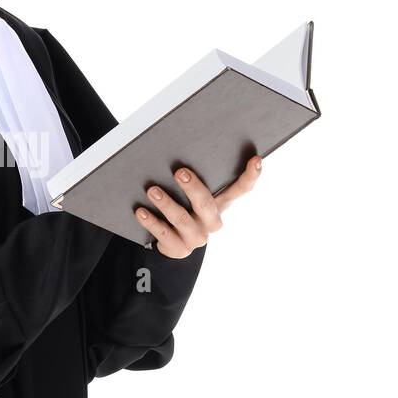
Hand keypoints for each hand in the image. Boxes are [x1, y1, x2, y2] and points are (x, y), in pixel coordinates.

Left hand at [134, 154, 262, 257]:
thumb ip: (192, 178)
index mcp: (220, 203)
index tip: (255, 160)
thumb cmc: (183, 208)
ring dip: (167, 203)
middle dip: (193, 188)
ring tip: (152, 190)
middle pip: (207, 205)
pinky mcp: (179, 249)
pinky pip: (164, 234)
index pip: (241, 190)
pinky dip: (152, 222)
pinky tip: (141, 212)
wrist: (170, 242)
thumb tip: (176, 148)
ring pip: (183, 219)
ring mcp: (196, 237)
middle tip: (179, 172)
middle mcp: (211, 221)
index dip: (250, 176)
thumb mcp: (191, 194)